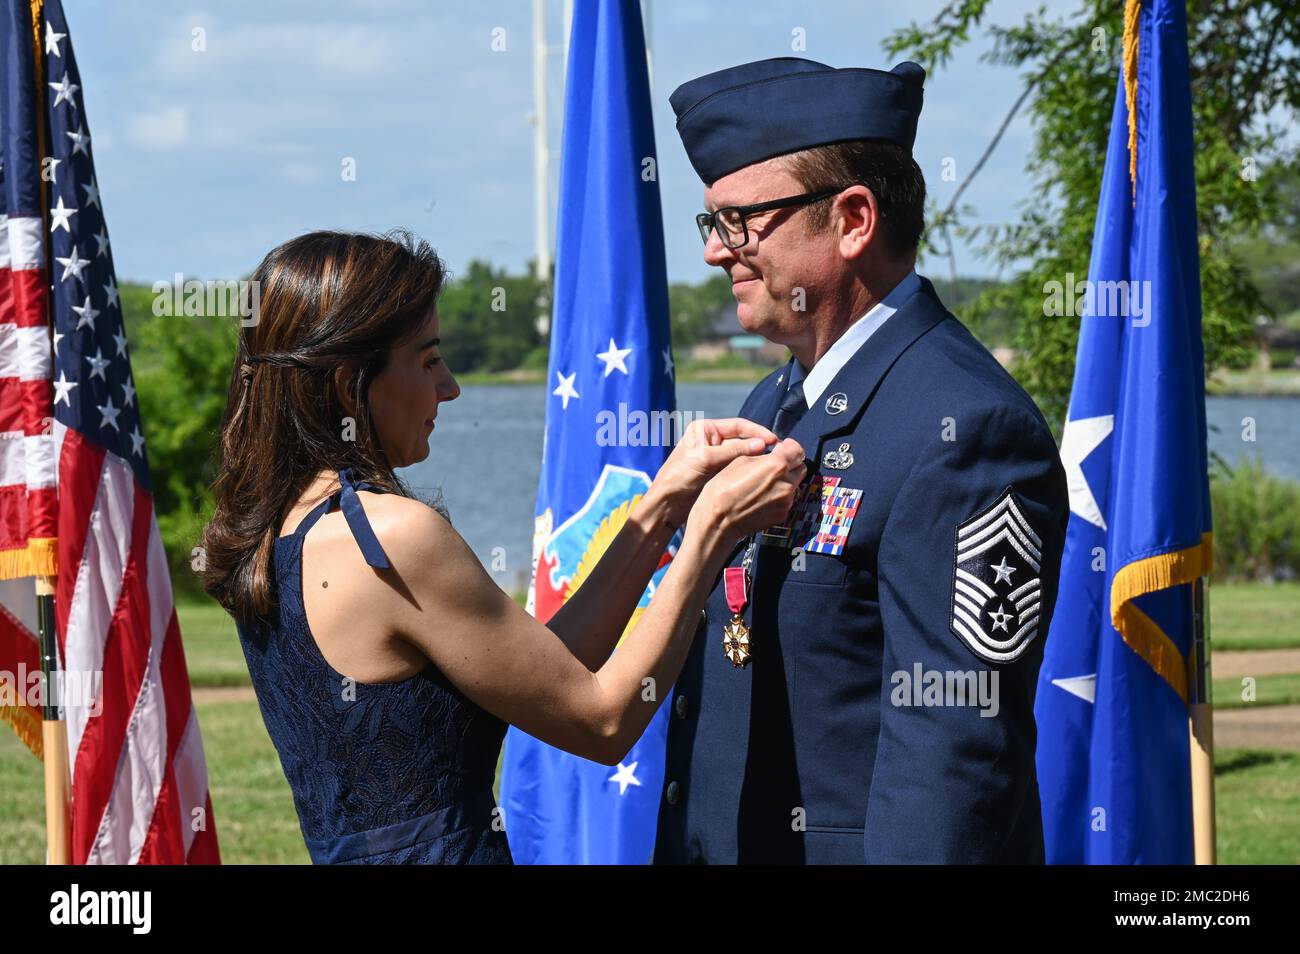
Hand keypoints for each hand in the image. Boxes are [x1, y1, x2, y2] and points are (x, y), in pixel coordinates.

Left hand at [651, 418, 777, 523]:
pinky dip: (749, 469)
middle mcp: (712, 440)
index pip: (739, 425)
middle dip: (759, 446)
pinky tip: (760, 473)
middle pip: (743, 439)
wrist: (667, 503)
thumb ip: (734, 451)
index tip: (774, 440)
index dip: (757, 432)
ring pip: (743, 455)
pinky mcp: (719, 472)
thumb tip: (762, 445)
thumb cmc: (680, 476)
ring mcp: (716, 457)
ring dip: (756, 459)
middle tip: (778, 453)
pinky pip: (738, 467)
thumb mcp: (706, 459)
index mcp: (706, 429)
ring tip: (772, 464)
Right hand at [693, 438, 806, 539]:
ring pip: (794, 485)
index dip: (790, 447)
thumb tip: (775, 454)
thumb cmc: (724, 489)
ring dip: (785, 480)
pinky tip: (763, 496)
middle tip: (775, 464)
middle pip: (801, 467)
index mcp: (777, 465)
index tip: (784, 447)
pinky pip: (787, 500)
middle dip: (791, 463)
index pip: (798, 450)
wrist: (719, 520)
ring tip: (765, 483)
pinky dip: (779, 496)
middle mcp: (786, 483)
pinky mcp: (783, 514)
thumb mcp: (741, 461)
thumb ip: (763, 455)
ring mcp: (786, 501)